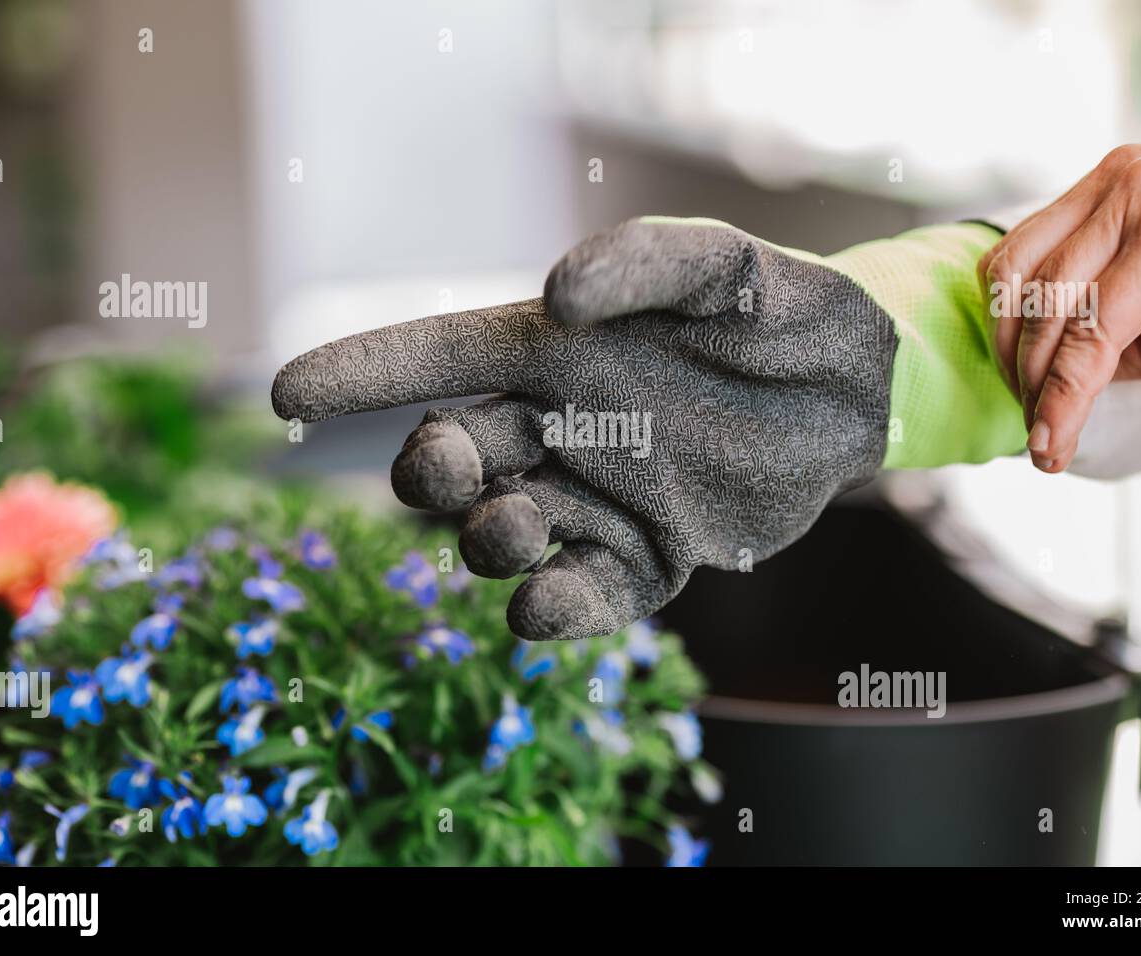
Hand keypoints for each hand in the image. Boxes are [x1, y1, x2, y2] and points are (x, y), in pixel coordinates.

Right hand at [271, 219, 897, 639]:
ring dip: (486, 538)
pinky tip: (542, 605)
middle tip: (452, 464)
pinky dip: (554, 610)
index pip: (435, 358)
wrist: (859, 391)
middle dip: (430, 468)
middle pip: (453, 458)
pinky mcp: (648, 558)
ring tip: (513, 524)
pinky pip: (582, 596)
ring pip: (501, 534)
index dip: (359, 372)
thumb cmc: (783, 312)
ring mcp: (599, 498)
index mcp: (554, 351)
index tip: (281, 395)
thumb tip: (557, 297)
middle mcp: (560, 427)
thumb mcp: (726, 267)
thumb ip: (644, 261)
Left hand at [978, 144, 1140, 471]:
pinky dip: (1068, 394)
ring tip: (1047, 437)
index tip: (1015, 392)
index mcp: (1109, 187)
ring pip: (1049, 307)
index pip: (1015, 257)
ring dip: (1039, 385)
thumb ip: (1080, 326)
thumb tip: (1021, 372)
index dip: (1000, 331)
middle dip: (1014, 360)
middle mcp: (1121, 180)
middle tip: (1030, 421)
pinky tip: (1062, 433)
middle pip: (1018, 277)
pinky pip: (1092, 332)